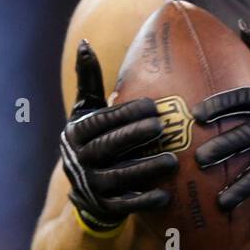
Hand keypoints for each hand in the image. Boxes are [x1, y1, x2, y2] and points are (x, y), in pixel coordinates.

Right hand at [59, 40, 177, 234]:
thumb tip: (85, 42)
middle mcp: (78, 159)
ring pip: (118, 177)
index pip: (101, 121)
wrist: (85, 189)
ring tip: (174, 162)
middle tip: (163, 127)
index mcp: (75, 133)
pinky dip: (144, 202)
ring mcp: (89, 185)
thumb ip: (89, 81)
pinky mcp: (103, 207)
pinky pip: (124, 206)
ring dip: (146, 169)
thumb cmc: (95, 138)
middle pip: (108, 147)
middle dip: (134, 136)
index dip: (125, 113)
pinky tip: (166, 196)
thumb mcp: (87, 111)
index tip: (154, 106)